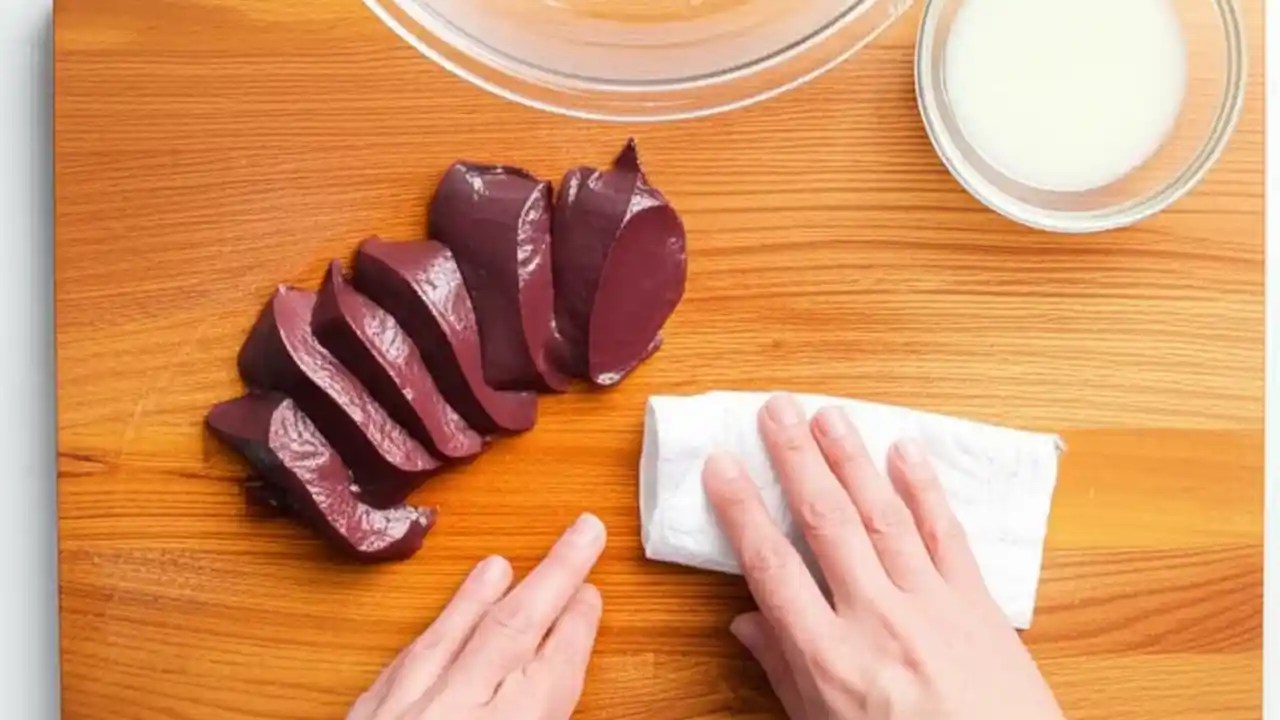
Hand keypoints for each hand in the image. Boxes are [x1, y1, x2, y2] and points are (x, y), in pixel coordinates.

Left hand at [347, 514, 606, 719]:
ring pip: (444, 641)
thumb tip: (548, 684)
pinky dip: (421, 646)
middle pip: (510, 632)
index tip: (592, 592)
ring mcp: (400, 714)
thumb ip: (539, 713)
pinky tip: (432, 631)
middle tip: (584, 531)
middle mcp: (455, 714)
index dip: (577, 628)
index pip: (553, 669)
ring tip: (497, 563)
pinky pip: (395, 671)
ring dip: (474, 600)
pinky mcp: (359, 719)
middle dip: (551, 578)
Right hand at [703, 394, 1063, 719]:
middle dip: (797, 459)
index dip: (742, 510)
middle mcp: (877, 619)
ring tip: (828, 415)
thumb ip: (784, 672)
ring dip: (853, 459)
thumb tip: (745, 623)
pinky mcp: (977, 604)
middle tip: (776, 409)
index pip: (772, 567)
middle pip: (827, 522)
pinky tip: (906, 452)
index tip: (721, 465)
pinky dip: (925, 490)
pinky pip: (947, 535)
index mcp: (830, 658)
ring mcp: (931, 606)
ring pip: (883, 515)